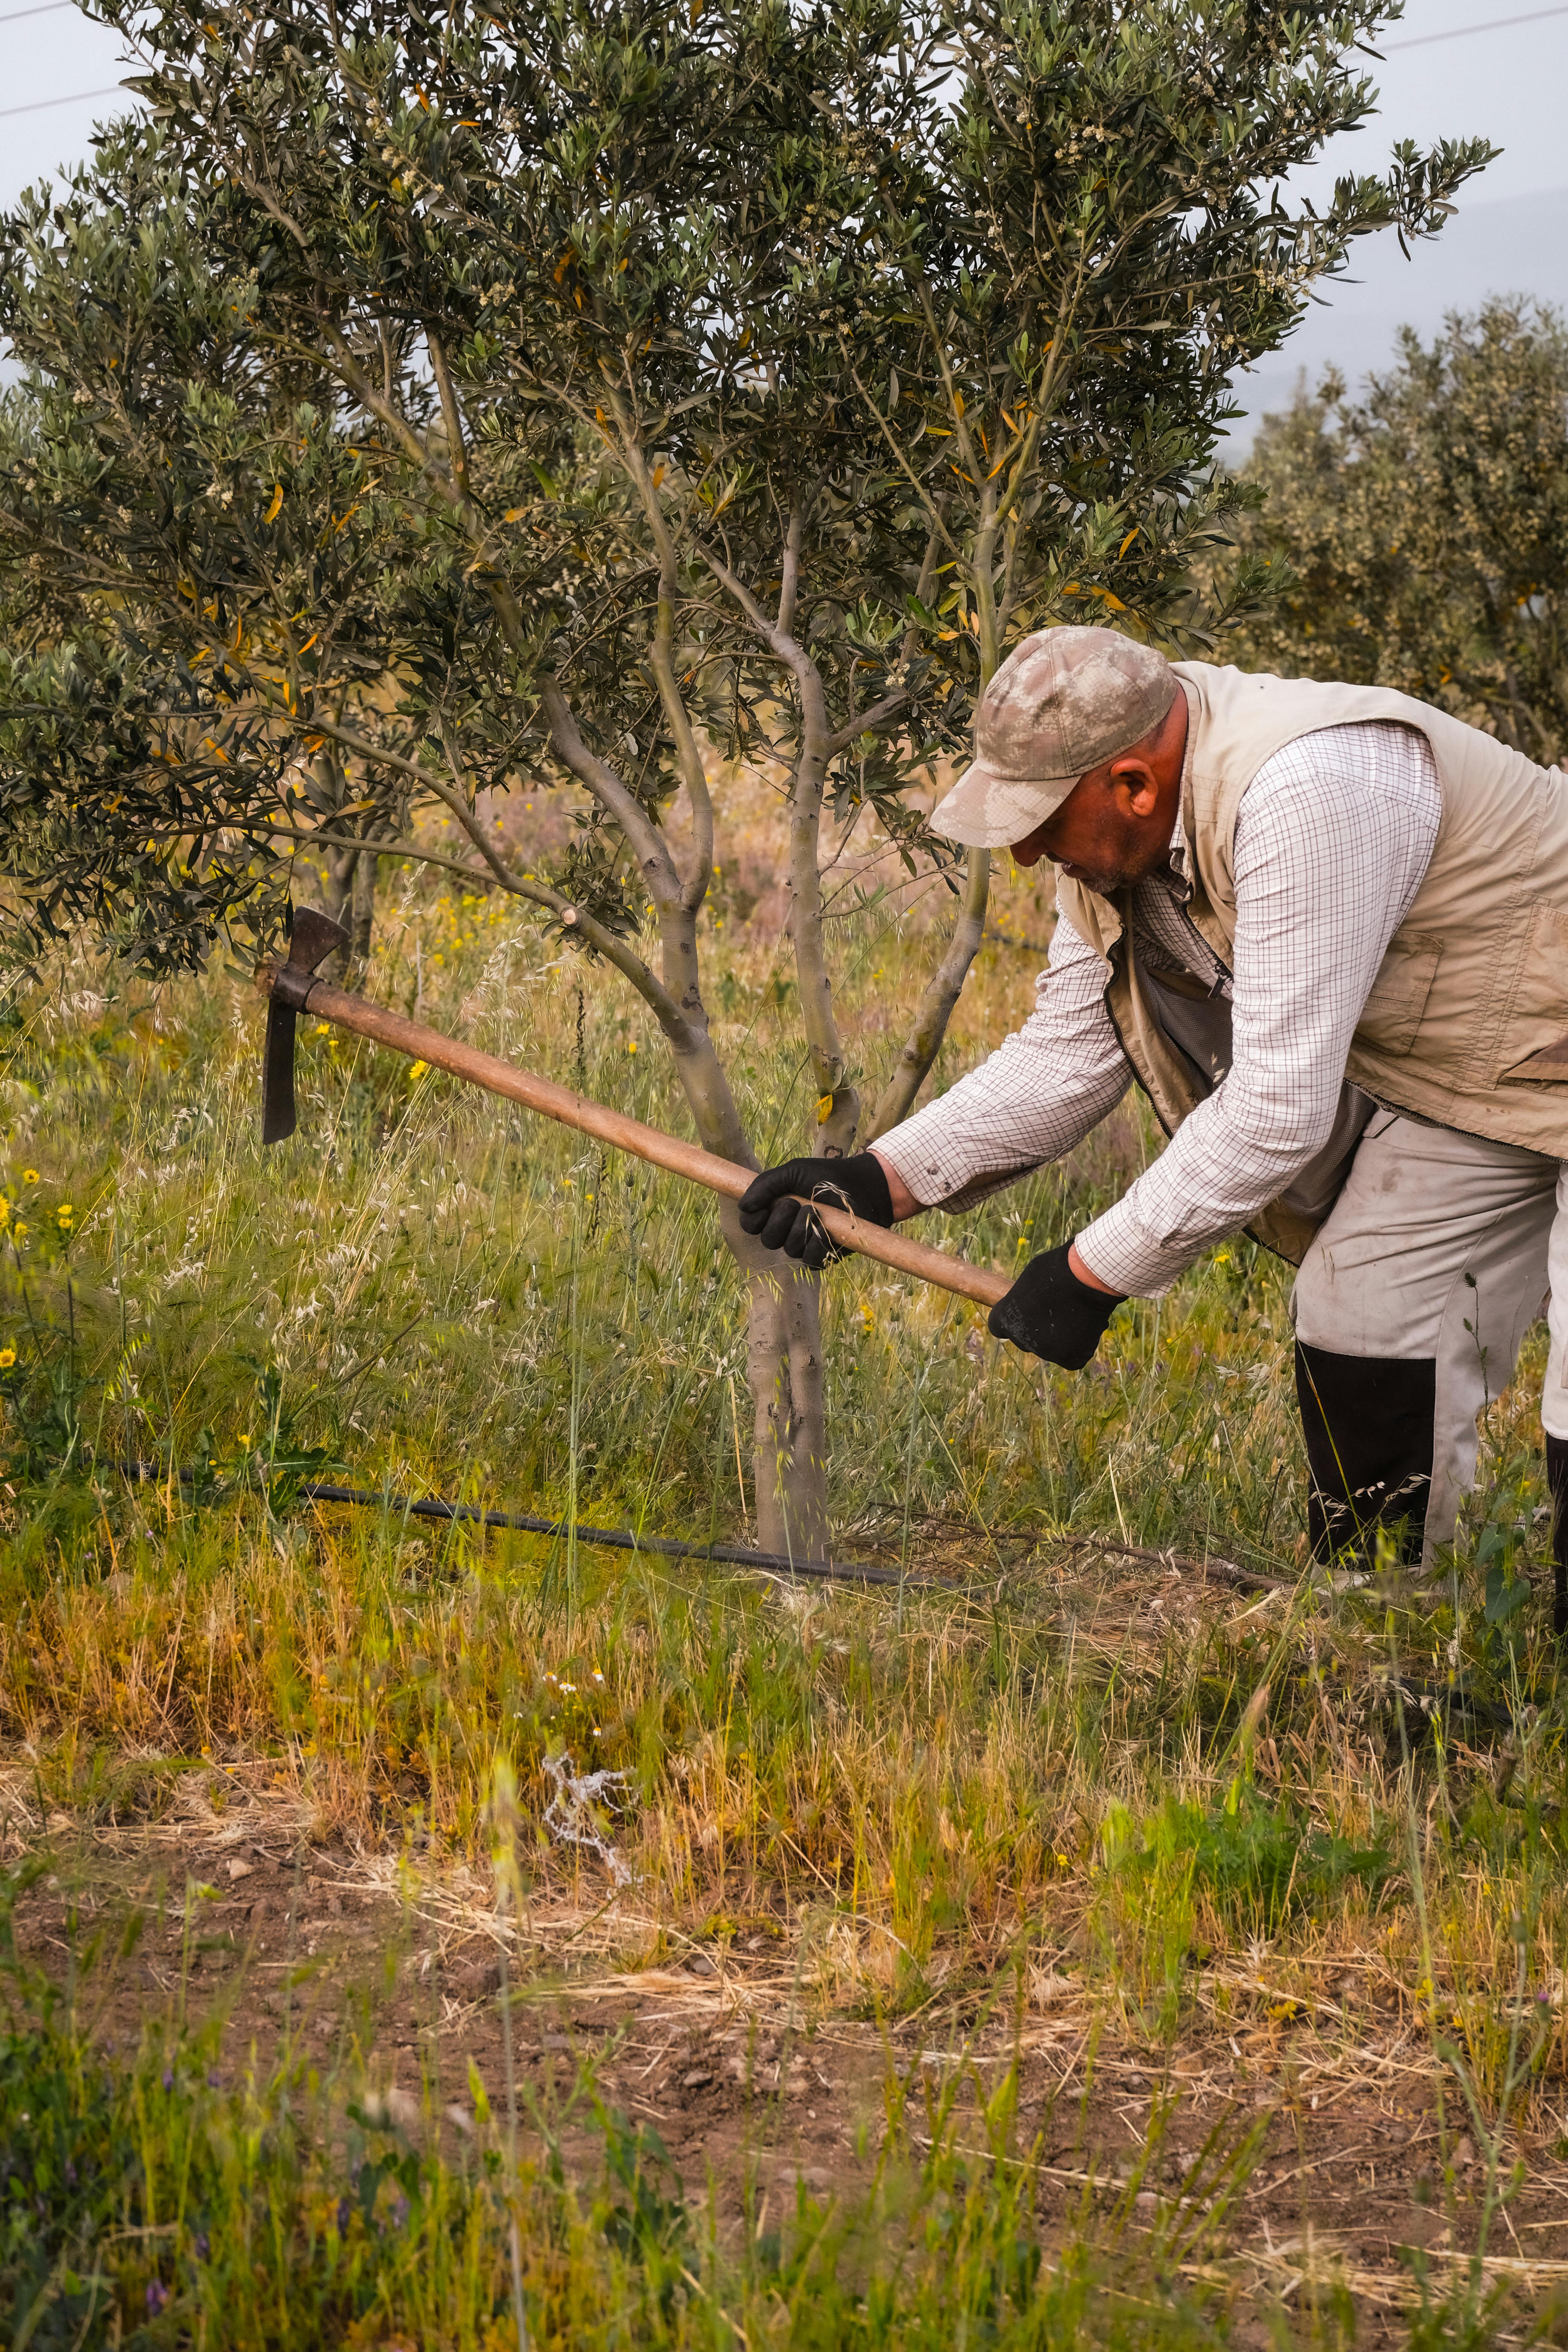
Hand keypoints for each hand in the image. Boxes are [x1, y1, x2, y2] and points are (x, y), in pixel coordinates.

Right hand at [737, 1152, 894, 1269]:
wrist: (863, 1185)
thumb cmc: (827, 1176)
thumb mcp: (793, 1172)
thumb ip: (765, 1184)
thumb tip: (743, 1205)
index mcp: (775, 1210)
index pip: (750, 1225)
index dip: (753, 1220)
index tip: (766, 1206)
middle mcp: (787, 1229)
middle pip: (767, 1239)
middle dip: (779, 1221)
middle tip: (795, 1203)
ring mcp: (805, 1243)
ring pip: (789, 1249)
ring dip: (801, 1228)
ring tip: (816, 1211)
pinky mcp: (824, 1255)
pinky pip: (809, 1262)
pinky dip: (815, 1245)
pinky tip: (825, 1229)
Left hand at [988, 1241, 1123, 1368]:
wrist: (1085, 1279)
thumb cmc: (1058, 1269)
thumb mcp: (1031, 1279)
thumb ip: (1026, 1298)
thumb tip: (1032, 1306)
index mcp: (1005, 1318)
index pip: (999, 1328)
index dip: (1013, 1320)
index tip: (1025, 1312)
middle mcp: (1022, 1340)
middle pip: (1027, 1341)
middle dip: (1038, 1330)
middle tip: (1056, 1311)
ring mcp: (1046, 1352)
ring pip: (1052, 1349)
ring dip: (1061, 1337)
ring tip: (1076, 1313)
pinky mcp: (1070, 1359)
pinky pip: (1073, 1355)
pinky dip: (1081, 1344)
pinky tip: (1086, 1324)